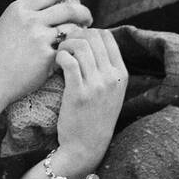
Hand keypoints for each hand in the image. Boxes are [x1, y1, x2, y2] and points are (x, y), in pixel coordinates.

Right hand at [0, 0, 91, 106]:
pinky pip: (67, 48)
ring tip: (84, 35)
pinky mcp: (46, 56)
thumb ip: (24, 11)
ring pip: (72, 28)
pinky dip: (73, 49)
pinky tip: (74, 52)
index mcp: (20, 8)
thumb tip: (44, 2)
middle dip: (84, 12)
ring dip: (82, 32)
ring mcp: (38, 37)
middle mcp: (30, 19)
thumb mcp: (6, 22)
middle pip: (69, 8)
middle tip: (88, 17)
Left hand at [54, 27, 128, 170]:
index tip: (78, 40)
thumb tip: (90, 38)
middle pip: (93, 37)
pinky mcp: (78, 93)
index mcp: (121, 74)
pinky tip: (57, 63)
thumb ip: (106, 67)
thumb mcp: (111, 91)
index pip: (107, 36)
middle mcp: (112, 77)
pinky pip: (68, 60)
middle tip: (65, 45)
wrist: (86, 146)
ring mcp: (96, 85)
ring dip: (66, 44)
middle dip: (75, 35)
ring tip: (60, 54)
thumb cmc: (94, 115)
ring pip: (80, 45)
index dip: (89, 32)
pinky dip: (60, 56)